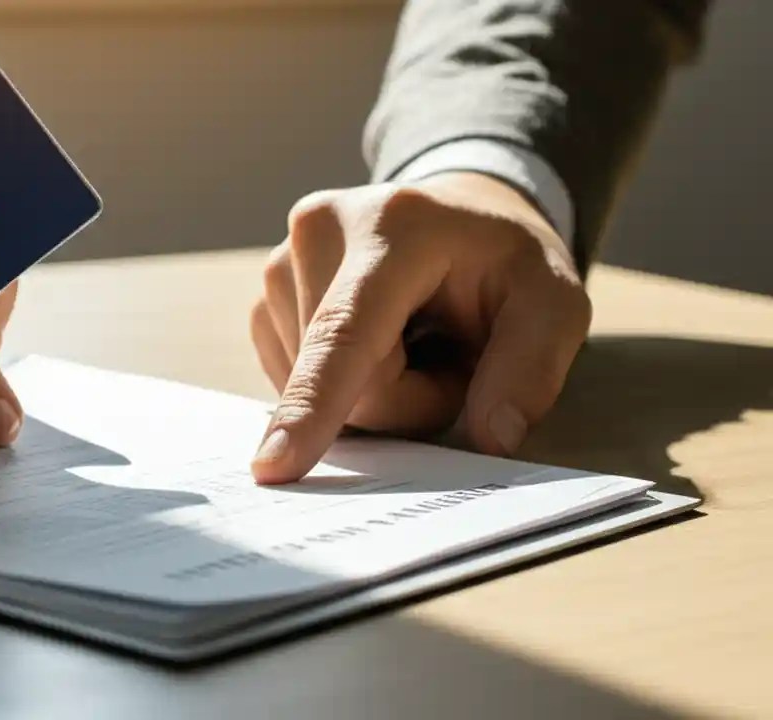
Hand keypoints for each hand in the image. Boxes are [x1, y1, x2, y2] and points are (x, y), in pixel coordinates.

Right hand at [249, 173, 591, 482]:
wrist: (461, 217)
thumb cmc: (505, 264)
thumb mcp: (556, 303)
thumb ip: (533, 367)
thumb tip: (493, 437)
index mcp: (394, 227)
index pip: (345, 332)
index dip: (313, 404)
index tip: (273, 465)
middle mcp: (318, 230)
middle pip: (344, 383)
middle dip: (404, 397)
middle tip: (446, 350)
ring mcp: (279, 262)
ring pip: (313, 389)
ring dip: (371, 391)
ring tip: (411, 339)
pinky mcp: (263, 296)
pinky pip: (292, 382)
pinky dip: (339, 384)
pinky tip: (372, 343)